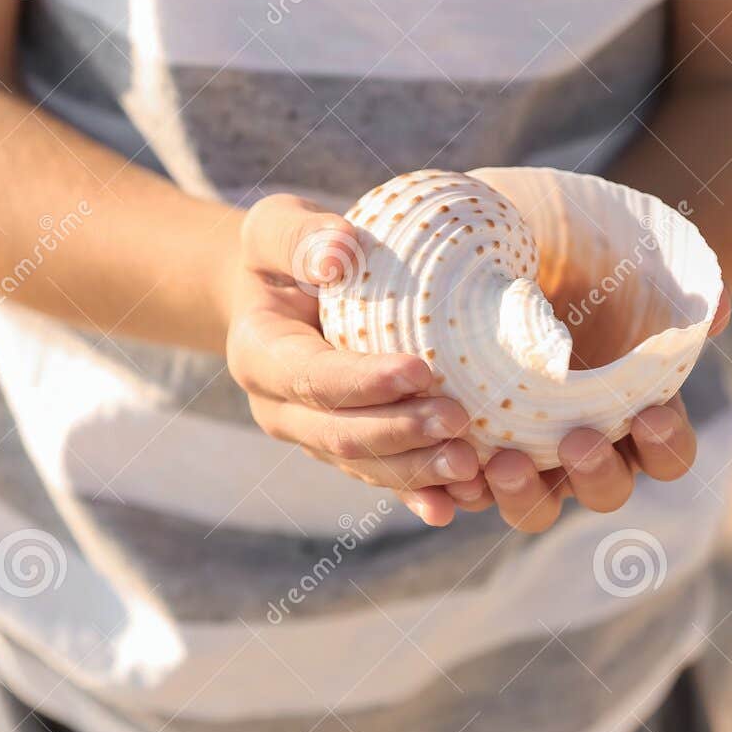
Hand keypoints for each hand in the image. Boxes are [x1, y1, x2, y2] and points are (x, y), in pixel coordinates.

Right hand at [223, 195, 483, 525]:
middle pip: (339, 435)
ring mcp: (310, 437)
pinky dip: (417, 492)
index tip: (422, 370)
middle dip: (400, 435)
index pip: (312, 377)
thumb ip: (300, 237)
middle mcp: (279, 409)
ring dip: (416, 471)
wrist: (277, 296)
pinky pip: (380, 478)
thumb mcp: (275, 227)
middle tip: (460, 423)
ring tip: (472, 468)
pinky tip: (458, 504)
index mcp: (259, 356)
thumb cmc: (283, 253)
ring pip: (362, 467)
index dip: (364, 381)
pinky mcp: (342, 451)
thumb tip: (339, 255)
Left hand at [463, 286, 731, 532]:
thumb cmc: (584, 275)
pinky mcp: (478, 459)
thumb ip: (676, 293)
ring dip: (525, 495)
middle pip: (606, 491)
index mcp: (640, 420)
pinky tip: (454, 468)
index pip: (669, 453)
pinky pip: (473, 492)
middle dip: (595, 473)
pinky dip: (467, 489)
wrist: (517, 278)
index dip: (665, 445)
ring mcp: (534, 463)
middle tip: (576, 442)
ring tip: (503, 462)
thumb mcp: (626, 271)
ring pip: (538, 508)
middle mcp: (590, 453)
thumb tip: (717, 309)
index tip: (649, 418)